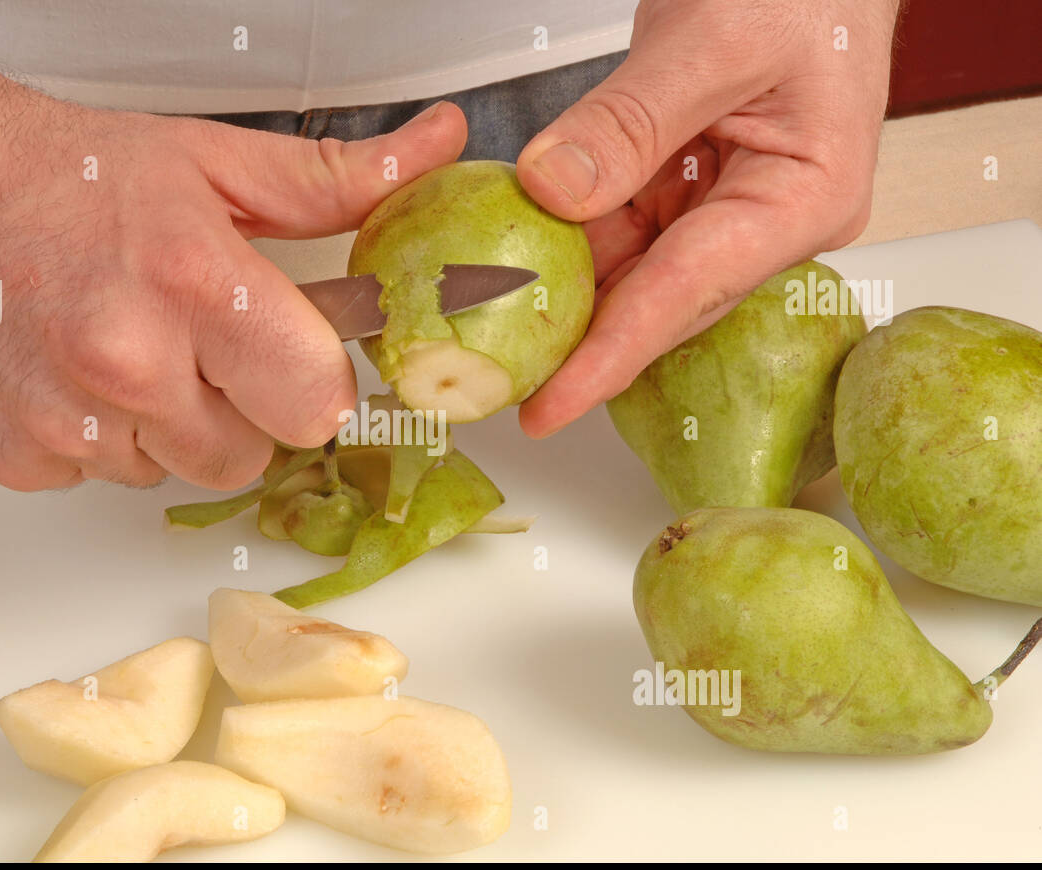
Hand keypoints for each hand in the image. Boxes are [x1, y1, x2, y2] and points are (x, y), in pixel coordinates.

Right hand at [0, 1, 466, 489]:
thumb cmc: (49, 167)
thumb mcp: (206, 161)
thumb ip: (332, 179)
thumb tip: (430, 150)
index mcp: (195, 286)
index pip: (315, 406)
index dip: (307, 382)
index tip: (286, 357)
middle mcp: (126, 365)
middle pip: (244, 457)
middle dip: (232, 409)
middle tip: (187, 340)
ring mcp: (58, 422)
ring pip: (161, 472)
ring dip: (152, 425)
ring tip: (110, 343)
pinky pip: (82, 478)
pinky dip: (81, 437)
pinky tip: (54, 370)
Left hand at [515, 0, 900, 435]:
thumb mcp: (712, 40)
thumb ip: (630, 120)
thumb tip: (551, 192)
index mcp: (803, 200)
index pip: (688, 293)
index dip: (611, 357)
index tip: (549, 410)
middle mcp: (764, 220)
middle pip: (655, 297)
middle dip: (575, 339)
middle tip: (491, 380)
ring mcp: (723, 207)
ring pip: (627, 267)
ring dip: (558, 288)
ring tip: (484, 324)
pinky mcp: (685, 187)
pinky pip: (616, 225)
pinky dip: (562, 236)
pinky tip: (509, 252)